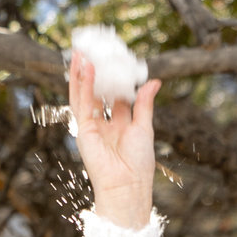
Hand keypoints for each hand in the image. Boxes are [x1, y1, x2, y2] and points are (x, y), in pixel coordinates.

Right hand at [68, 49, 162, 227]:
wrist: (127, 184)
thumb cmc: (139, 161)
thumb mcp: (145, 126)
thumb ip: (145, 103)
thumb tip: (155, 81)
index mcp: (121, 124)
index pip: (116, 97)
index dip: (116, 80)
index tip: (116, 62)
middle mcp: (105, 124)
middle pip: (97, 93)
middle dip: (94, 74)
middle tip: (93, 52)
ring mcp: (92, 126)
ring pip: (84, 95)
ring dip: (82, 75)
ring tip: (82, 54)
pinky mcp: (83, 129)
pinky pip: (82, 104)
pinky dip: (83, 86)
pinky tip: (87, 69)